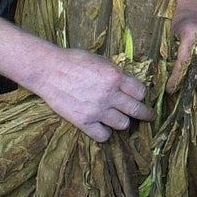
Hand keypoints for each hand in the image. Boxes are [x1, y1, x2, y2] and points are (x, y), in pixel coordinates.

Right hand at [32, 48, 155, 141]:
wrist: (47, 70)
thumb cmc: (73, 61)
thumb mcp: (101, 60)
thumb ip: (116, 74)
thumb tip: (128, 83)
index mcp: (115, 77)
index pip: (141, 92)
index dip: (140, 95)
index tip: (138, 97)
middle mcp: (109, 94)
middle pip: (137, 110)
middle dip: (145, 114)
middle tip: (149, 116)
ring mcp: (97, 109)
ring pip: (123, 124)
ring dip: (122, 121)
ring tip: (117, 118)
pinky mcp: (83, 121)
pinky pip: (103, 136)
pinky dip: (104, 133)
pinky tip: (102, 126)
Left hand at [167, 17, 196, 92]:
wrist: (195, 11)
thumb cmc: (179, 23)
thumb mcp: (169, 35)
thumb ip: (168, 54)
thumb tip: (164, 77)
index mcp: (193, 34)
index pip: (184, 62)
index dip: (176, 78)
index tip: (170, 88)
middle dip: (185, 83)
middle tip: (175, 86)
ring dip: (195, 83)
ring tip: (185, 80)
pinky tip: (196, 77)